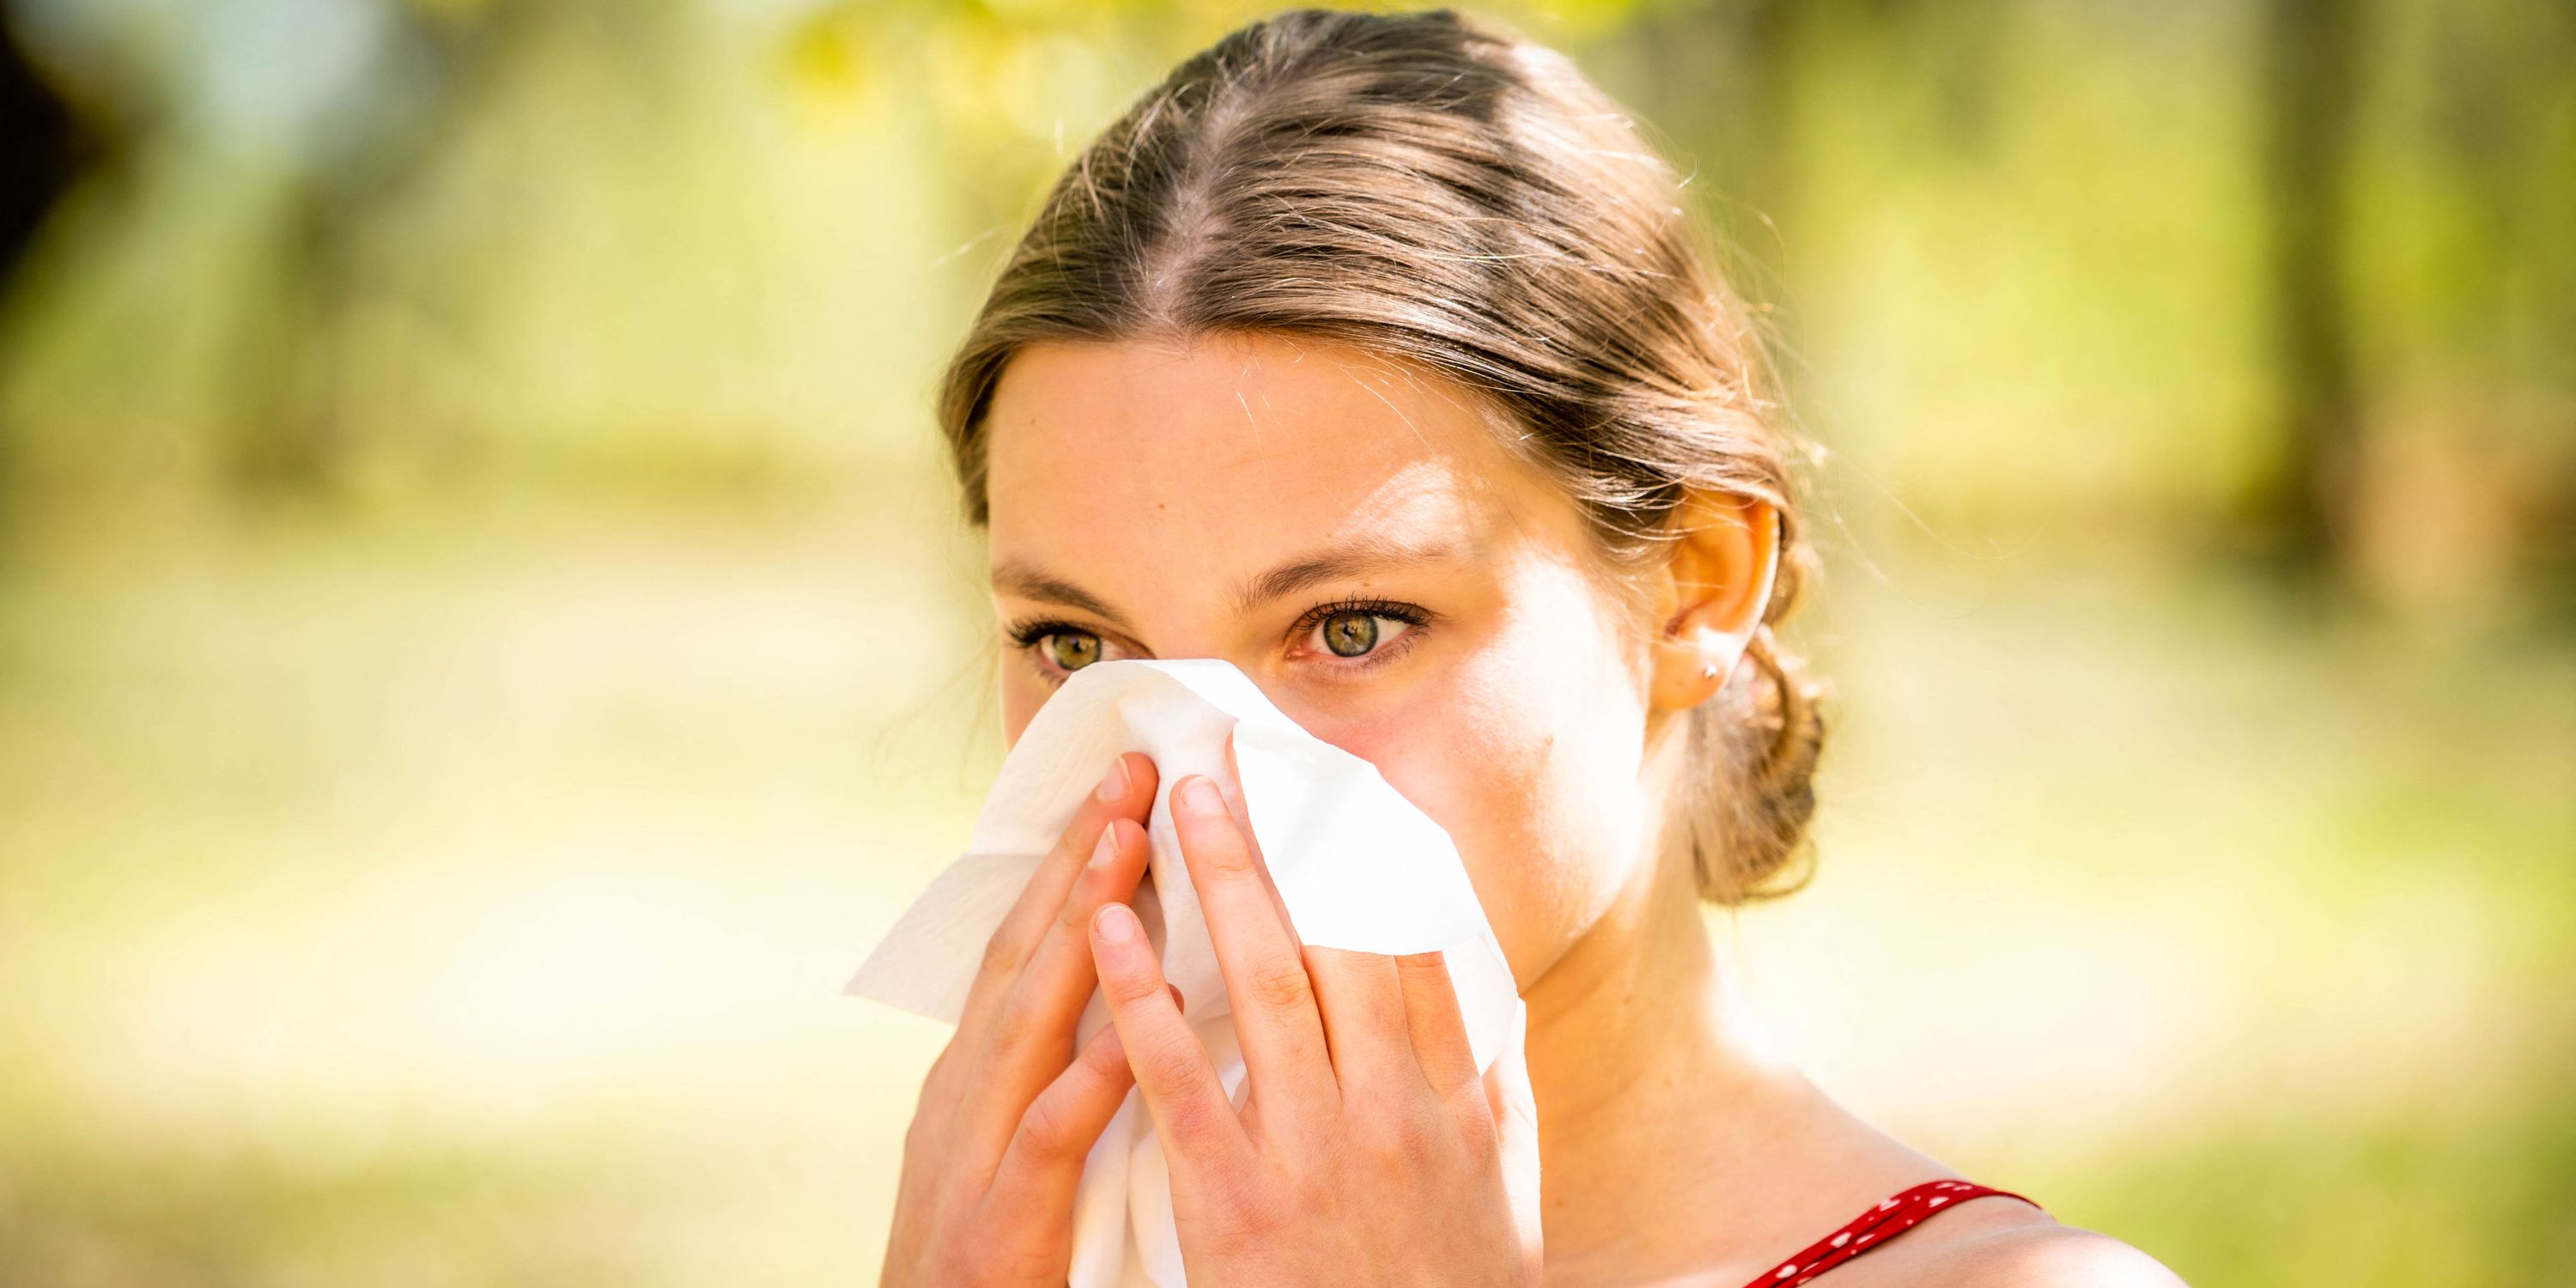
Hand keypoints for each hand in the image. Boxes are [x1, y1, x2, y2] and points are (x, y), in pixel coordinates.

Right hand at [880, 752, 1174, 1286]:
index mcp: (979, 1068)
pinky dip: (1083, 1078)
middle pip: (1026, 949)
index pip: (1032, 941)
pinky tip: (1127, 1032)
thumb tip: (1119, 988)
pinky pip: (1048, 1138)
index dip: (1076, 859)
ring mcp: (975, 1148)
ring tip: (1130, 848)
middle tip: (1134, 767)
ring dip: (1079, 927)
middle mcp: (968, 1088)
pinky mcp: (997, 1218)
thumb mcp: (1012, 1138)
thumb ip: (1052, 1063)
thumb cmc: (988, 1252)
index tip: (1129, 781)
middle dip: (1080, 855)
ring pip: (1029, 1018)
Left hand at [1086, 770, 1543, 1285]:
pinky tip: (1108, 934)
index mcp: (1462, 1099)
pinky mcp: (1237, 1205)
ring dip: (1220, 885)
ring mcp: (1315, 1155)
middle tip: (1242, 752)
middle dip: (1290, 838)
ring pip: (1266, 988)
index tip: (1341, 776)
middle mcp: (1396, 1111)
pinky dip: (1142, 1000)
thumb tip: (1489, 986)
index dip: (1378, 850)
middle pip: (1341, 941)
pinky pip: (1183, 1081)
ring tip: (1180, 804)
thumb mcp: (1507, 1190)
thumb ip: (1497, 1084)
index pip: (1420, 944)